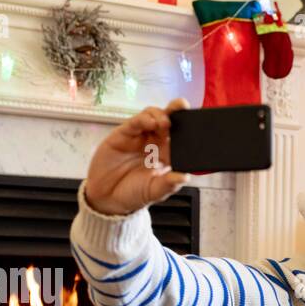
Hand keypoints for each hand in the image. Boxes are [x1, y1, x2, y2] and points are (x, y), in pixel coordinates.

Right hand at [84, 99, 191, 215]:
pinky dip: (143, 119)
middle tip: (183, 107)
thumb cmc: (133, 193)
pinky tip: (150, 122)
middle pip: (167, 120)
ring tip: (165, 122)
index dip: (187, 127)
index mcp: (166, 155)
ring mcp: (138, 137)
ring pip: (152, 116)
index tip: (196, 122)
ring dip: (160, 114)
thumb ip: (169, 184)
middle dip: (176, 111)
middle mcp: (153, 143)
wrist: (107, 198)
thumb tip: (184, 177)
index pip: (179, 136)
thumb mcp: (154, 192)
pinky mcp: (123, 134)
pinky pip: (135, 122)